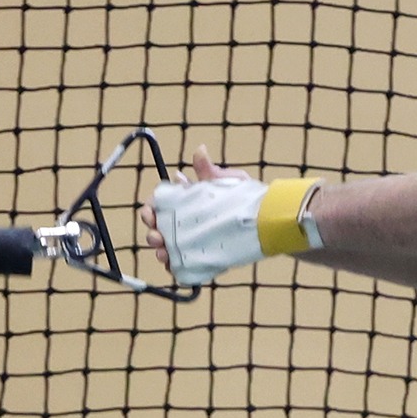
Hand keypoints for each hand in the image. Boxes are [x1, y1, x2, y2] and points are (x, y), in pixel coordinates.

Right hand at [139, 145, 252, 274]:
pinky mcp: (203, 258)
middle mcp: (185, 223)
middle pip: (159, 229)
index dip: (150, 210)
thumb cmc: (243, 197)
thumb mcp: (226, 181)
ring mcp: (193, 242)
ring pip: (168, 249)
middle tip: (157, 236)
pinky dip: (177, 267)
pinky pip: (185, 265)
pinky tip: (174, 267)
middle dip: (152, 233)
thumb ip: (209, 171)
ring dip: (161, 251)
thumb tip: (200, 150)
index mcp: (184, 203)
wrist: (267, 219)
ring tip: (164, 253)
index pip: (158, 206)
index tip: (150, 214)